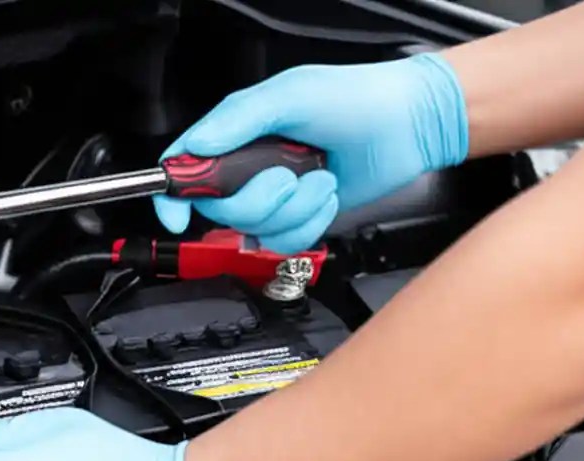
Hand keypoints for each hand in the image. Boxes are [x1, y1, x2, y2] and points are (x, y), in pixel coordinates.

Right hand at [155, 53, 468, 253]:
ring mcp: (274, 195)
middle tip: (287, 176)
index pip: (184, 168)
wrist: (409, 126)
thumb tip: (197, 146)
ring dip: (294, 210)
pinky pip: (285, 241)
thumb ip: (237, 119)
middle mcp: (249, 167)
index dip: (173, 196)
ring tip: (319, 178)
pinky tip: (327, 195)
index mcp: (236, 133)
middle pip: (219, 209)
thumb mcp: (290, 96)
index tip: (178, 216)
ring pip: (255, 230)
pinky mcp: (300, 217)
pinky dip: (311, 222)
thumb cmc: (355, 98)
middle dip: (256, 200)